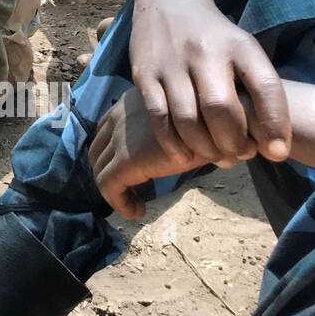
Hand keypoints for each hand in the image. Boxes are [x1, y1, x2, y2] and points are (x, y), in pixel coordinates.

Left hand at [90, 88, 211, 218]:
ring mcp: (120, 139)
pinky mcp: (127, 160)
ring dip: (114, 189)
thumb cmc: (208, 119)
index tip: (126, 169)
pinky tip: (137, 211)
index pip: (105, 130)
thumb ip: (164, 127)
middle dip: (107, 170)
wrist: (217, 122)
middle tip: (127, 189)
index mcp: (129, 104)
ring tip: (134, 203)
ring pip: (100, 168)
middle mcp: (118, 117)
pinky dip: (119, 202)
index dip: (110, 151)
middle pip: (97, 149)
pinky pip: (108, 186)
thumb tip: (162, 146)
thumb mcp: (179, 117)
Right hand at [129, 0, 290, 167]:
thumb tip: (271, 144)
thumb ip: (257, 88)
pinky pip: (158, 116)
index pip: (265, 86)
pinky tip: (184, 155)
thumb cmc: (214, 35)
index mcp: (238, 46)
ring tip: (217, 156)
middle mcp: (204, 52)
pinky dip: (172, 142)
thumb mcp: (243, 49)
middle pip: (220, 108)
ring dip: (205, 147)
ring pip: (187, 118)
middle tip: (240, 155)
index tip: (277, 153)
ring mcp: (170, 63)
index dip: (276, 124)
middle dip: (234, 142)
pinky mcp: (143, 74)